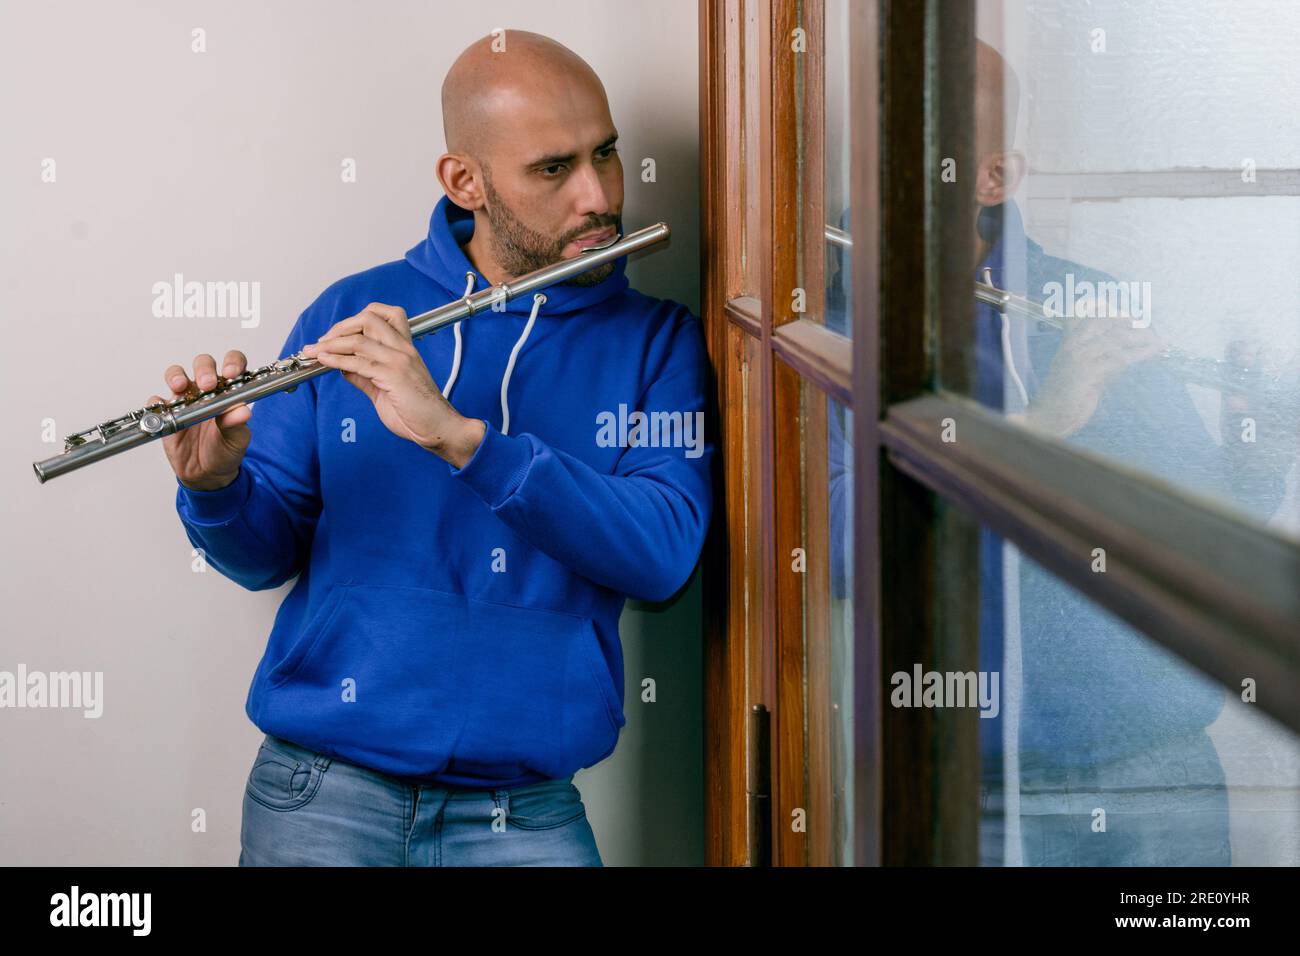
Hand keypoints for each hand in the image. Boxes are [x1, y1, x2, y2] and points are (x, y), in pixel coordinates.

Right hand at [154, 350, 251, 490]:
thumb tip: (243, 411)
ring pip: (176, 375)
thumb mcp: (236, 440)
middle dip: (204, 369)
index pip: (233, 365)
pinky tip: (164, 409)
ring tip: (179, 387)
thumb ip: (237, 424)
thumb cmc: (226, 451)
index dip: (232, 362)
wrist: (207, 475)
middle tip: (207, 384)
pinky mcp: (167, 414)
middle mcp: (207, 390)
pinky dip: (157, 402)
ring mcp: (185, 400)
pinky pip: (157, 402)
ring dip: (176, 376)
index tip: (231, 372)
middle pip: (203, 365)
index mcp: (229, 391)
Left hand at [303, 303, 484, 465]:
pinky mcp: (394, 376)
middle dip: (339, 327)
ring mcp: (399, 361)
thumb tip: (343, 367)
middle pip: (368, 318)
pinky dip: (336, 360)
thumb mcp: (385, 389)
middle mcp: (403, 349)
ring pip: (359, 339)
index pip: (383, 314)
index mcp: (405, 348)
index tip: (335, 336)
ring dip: (330, 344)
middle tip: (322, 343)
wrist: (438, 429)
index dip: (355, 320)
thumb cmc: (417, 413)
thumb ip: (365, 376)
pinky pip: (359, 362)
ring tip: (313, 352)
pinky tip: (324, 361)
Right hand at [1021, 315, 1164, 436]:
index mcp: (1067, 342)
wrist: (1049, 416)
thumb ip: (1097, 358)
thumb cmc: (1065, 396)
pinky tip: (1152, 353)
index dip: (1105, 308)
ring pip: (1114, 338)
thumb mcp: (1079, 370)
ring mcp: (1079, 357)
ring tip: (1158, 342)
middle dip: (1128, 322)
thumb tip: (1124, 350)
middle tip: (1147, 327)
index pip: (1083, 314)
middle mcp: (1072, 345)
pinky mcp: (1087, 372)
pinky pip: (1119, 359)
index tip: (1127, 314)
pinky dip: (1139, 354)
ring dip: (1140, 338)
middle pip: (1103, 320)